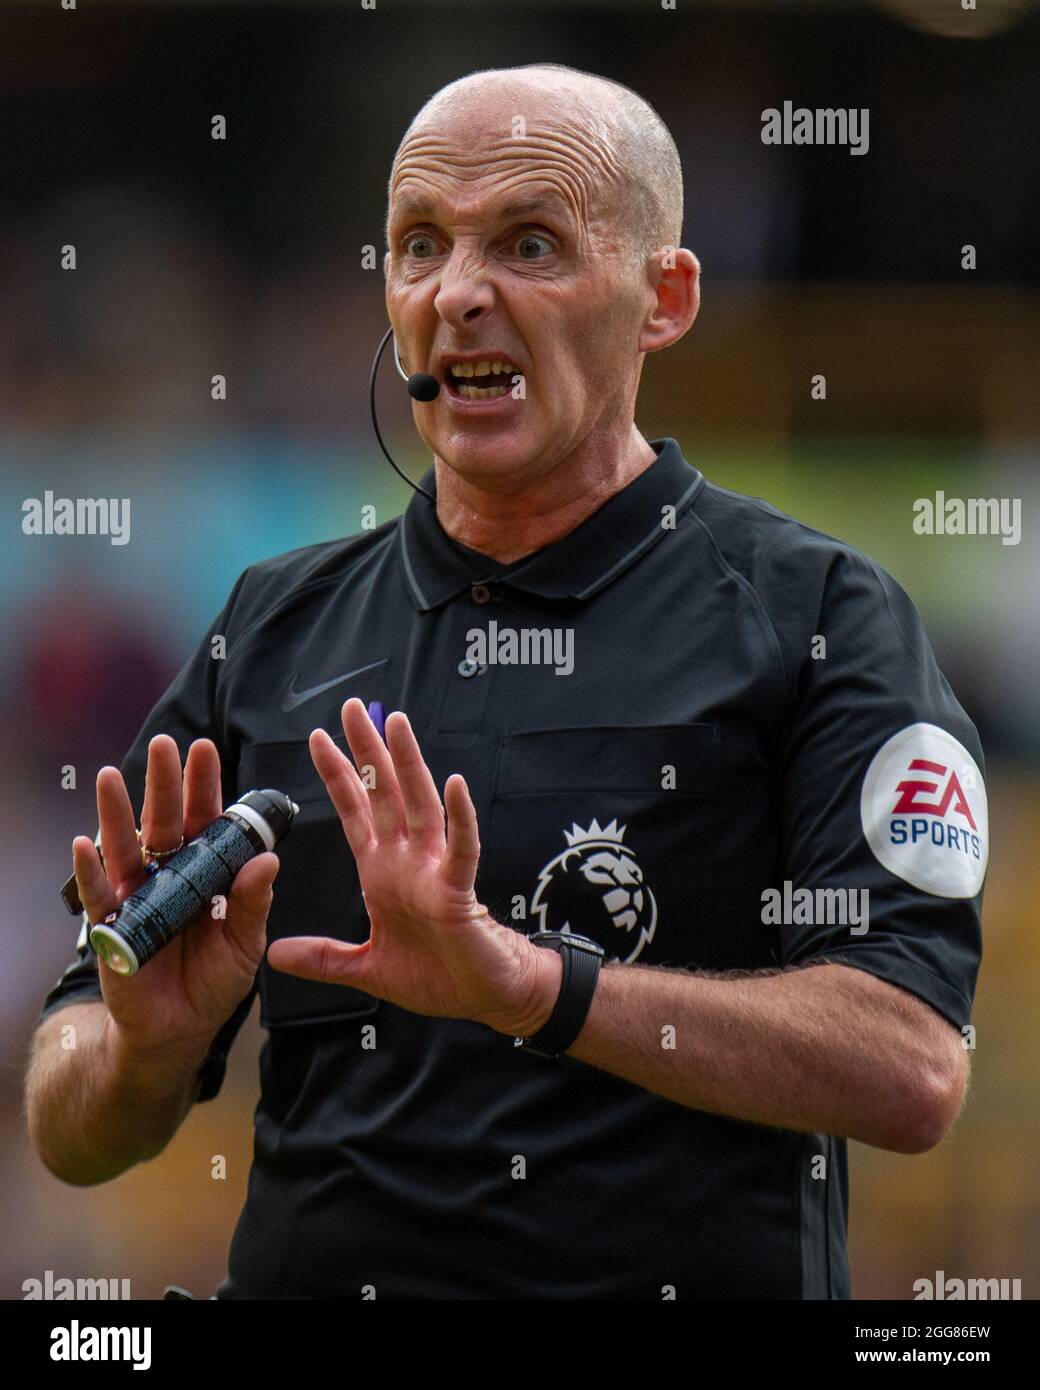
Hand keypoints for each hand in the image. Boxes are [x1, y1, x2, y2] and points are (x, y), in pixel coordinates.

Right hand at [72, 736, 278, 1055]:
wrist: (179, 1029)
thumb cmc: (215, 980)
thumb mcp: (245, 942)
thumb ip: (252, 902)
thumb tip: (268, 859)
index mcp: (205, 871)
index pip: (206, 821)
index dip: (204, 787)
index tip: (206, 750)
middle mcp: (168, 874)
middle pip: (165, 822)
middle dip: (164, 783)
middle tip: (164, 745)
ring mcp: (136, 895)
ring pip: (126, 846)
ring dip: (117, 812)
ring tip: (111, 777)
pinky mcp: (111, 925)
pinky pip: (97, 894)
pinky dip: (90, 870)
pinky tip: (85, 843)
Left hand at [266, 698, 560, 1036]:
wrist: (482, 996)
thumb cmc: (436, 976)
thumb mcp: (365, 970)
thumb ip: (324, 959)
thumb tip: (275, 954)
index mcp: (382, 872)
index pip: (356, 811)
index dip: (338, 775)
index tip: (319, 739)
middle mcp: (407, 861)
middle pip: (385, 794)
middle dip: (368, 751)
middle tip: (354, 708)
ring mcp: (435, 871)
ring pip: (420, 806)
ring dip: (408, 765)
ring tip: (396, 725)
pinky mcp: (459, 891)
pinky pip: (461, 848)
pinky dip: (460, 818)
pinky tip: (455, 786)